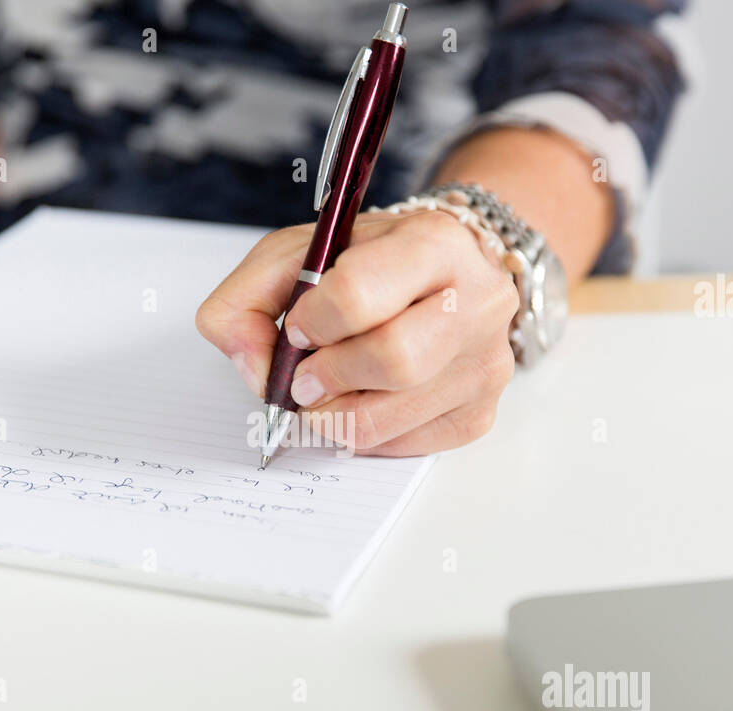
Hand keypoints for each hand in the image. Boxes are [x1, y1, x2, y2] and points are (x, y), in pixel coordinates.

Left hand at [196, 209, 519, 455]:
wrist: (449, 271)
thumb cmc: (373, 263)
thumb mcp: (299, 253)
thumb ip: (247, 299)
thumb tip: (253, 369)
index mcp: (434, 243)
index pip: (360, 294)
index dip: (313, 322)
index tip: (298, 329)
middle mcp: (476, 301)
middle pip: (392, 361)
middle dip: (326, 377)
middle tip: (303, 379)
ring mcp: (485, 361)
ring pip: (390, 417)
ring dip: (334, 415)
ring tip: (324, 394)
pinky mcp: (480, 411)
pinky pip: (404, 446)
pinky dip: (364, 434)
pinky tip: (361, 402)